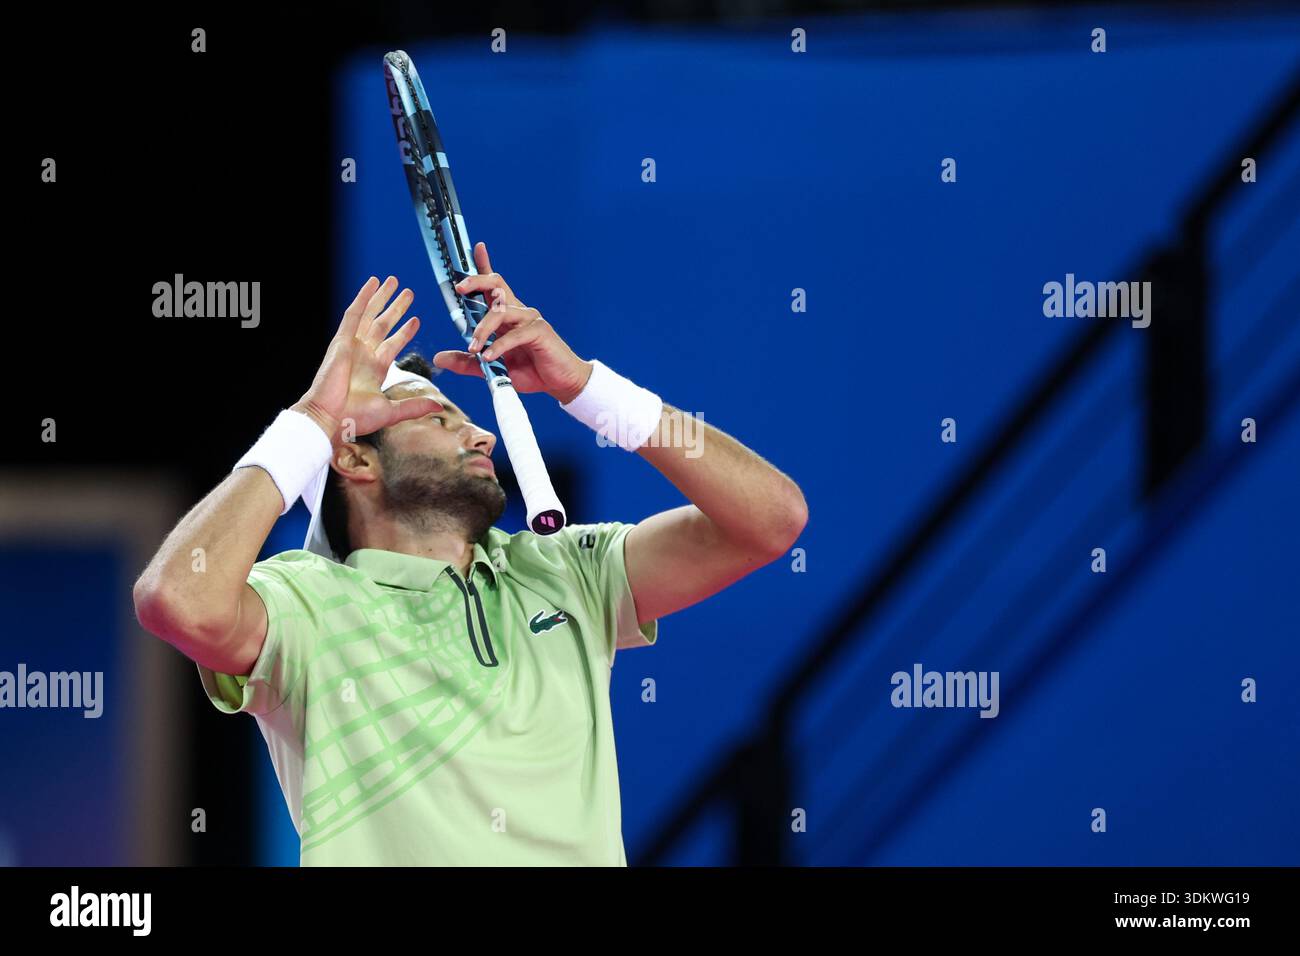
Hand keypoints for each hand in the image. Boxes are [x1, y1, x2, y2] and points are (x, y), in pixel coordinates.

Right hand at [293, 276, 443, 442]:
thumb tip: (438, 407)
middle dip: (396, 308)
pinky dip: (363, 297)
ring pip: (370, 315)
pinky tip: (372, 283)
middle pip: (383, 324)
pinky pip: (353, 314)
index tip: (416, 320)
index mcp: (375, 370)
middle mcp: (364, 355)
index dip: (405, 332)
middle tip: (408, 293)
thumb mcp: (391, 411)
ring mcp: (352, 346)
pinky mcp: (341, 341)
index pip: (393, 344)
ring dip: (381, 297)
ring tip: (393, 281)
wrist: (330, 418)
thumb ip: (414, 406)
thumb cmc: (354, 419)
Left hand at [432, 242, 593, 403]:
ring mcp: (530, 318)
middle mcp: (518, 311)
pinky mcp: (540, 331)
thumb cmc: (530, 371)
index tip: (476, 247)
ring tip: (475, 349)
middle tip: (460, 288)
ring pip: (499, 311)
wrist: (560, 383)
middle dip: (476, 281)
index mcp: (507, 315)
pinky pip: (513, 334)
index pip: (494, 284)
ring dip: (482, 329)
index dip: (484, 264)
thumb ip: (467, 362)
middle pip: (496, 284)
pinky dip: (498, 346)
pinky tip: (489, 357)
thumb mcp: (492, 368)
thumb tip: (439, 358)